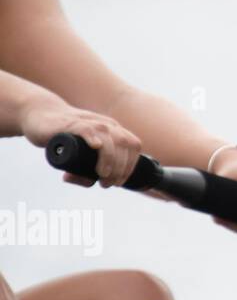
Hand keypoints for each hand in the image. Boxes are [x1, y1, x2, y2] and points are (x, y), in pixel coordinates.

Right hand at [19, 98, 141, 187]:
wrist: (40, 116)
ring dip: (110, 159)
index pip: (133, 145)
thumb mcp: (78, 153)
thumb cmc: (63, 136)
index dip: (130, 165)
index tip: (119, 182)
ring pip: (110, 139)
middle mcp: (106, 124)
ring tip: (102, 175)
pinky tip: (95, 148)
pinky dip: (94, 138)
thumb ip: (85, 168)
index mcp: (113, 130)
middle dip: (121, 167)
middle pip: (125, 144)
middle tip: (107, 183)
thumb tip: (91, 183)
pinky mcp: (71, 124)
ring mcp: (89, 122)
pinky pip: (87, 129)